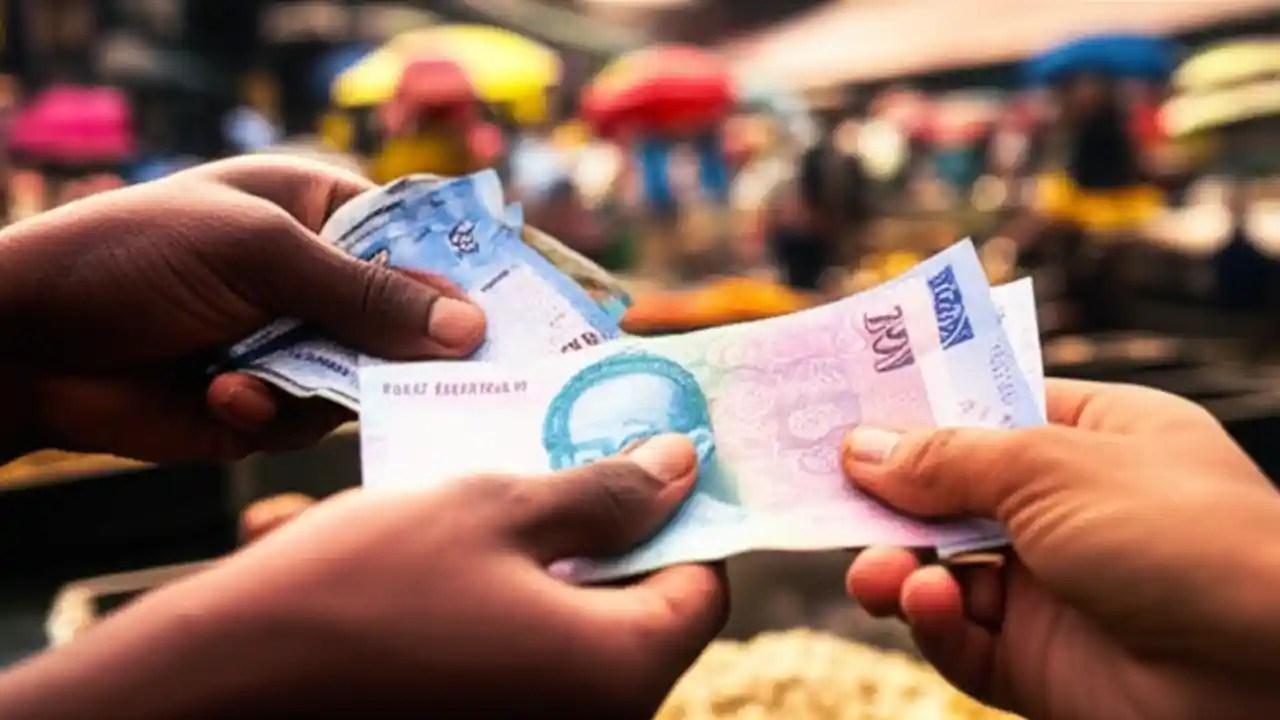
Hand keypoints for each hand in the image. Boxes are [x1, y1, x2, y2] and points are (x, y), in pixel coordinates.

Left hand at [0, 156, 484, 461]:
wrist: (27, 346)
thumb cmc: (135, 260)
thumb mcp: (259, 254)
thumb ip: (366, 294)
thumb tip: (471, 327)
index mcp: (318, 210)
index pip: (416, 238)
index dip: (463, 274)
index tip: (510, 314)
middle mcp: (316, 278)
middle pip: (406, 319)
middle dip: (411, 349)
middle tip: (459, 379)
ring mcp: (293, 342)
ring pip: (368, 381)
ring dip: (312, 385)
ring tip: (247, 378)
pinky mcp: (268, 404)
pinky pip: (312, 421)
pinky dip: (269, 413)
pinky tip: (218, 396)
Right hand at [0, 435, 725, 718]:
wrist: (217, 684)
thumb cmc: (361, 585)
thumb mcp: (492, 510)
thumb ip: (599, 494)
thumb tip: (680, 469)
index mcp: (614, 672)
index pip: (699, 589)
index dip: (682, 516)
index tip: (648, 456)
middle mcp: (584, 719)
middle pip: (628, 605)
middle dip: (594, 525)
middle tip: (555, 455)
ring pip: (557, 620)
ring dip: (527, 554)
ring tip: (469, 492)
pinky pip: (503, 650)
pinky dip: (482, 596)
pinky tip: (423, 545)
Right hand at [841, 379, 1279, 719]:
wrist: (1271, 680)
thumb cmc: (1189, 539)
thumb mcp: (1055, 469)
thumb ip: (949, 459)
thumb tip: (861, 447)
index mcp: (1097, 438)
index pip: (988, 410)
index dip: (918, 409)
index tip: (845, 409)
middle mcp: (1072, 510)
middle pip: (950, 495)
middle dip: (890, 499)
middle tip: (822, 494)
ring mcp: (1055, 590)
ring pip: (943, 570)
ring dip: (897, 568)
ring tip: (874, 574)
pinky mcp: (1039, 663)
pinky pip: (962, 638)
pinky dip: (934, 622)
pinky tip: (930, 606)